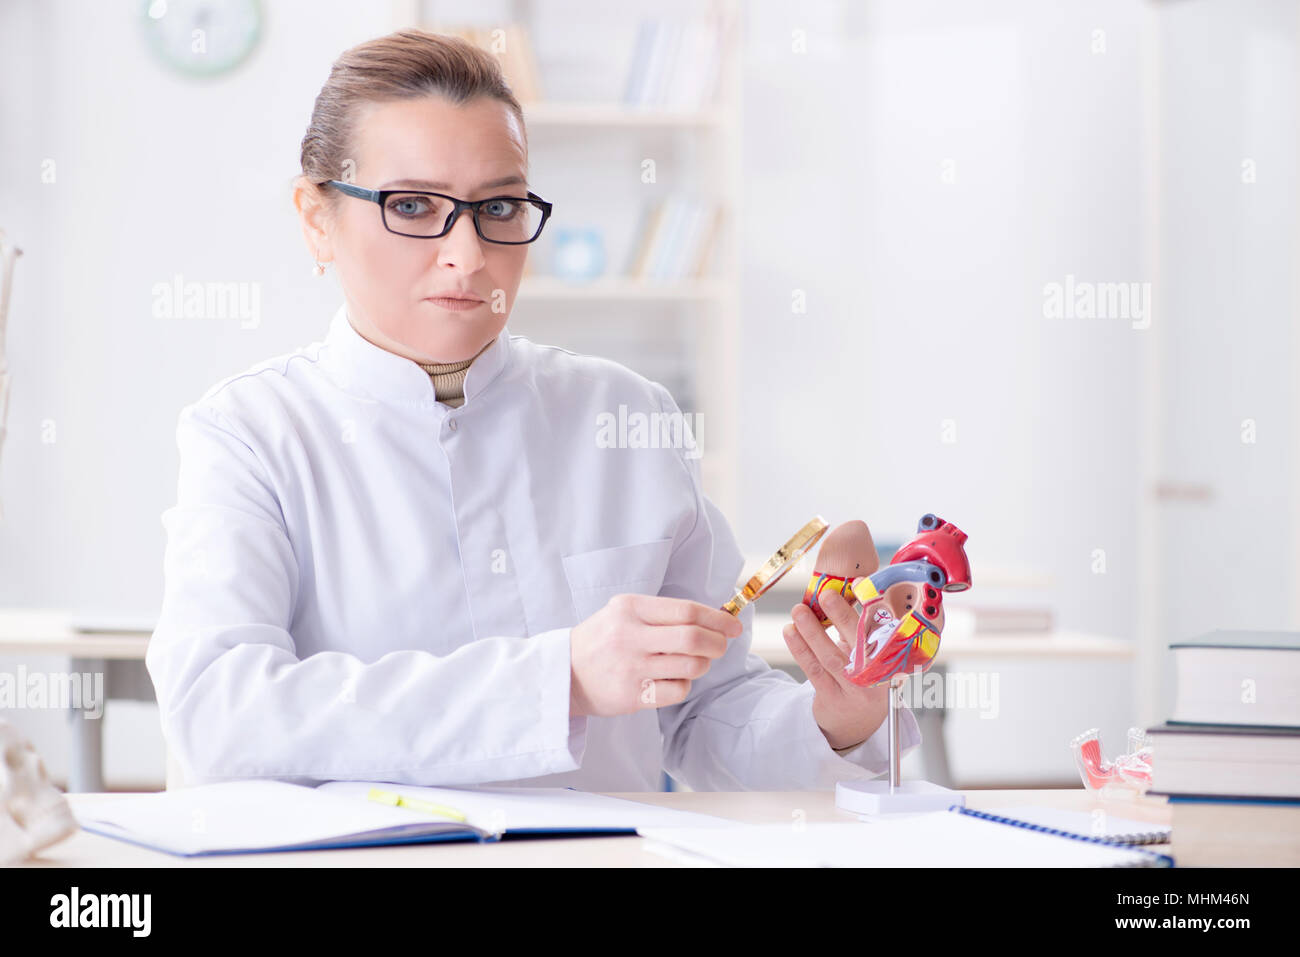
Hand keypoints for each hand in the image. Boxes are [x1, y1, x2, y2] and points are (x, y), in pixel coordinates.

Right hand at [570, 594, 742, 717]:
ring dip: (703, 664)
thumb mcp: (623, 613)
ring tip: (695, 662)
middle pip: (693, 638)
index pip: (686, 610)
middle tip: (721, 645)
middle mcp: (629, 636)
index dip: (717, 618)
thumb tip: (714, 617)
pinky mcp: (632, 695)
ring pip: (691, 666)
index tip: (732, 625)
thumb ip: (662, 614)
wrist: (564, 673)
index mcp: (630, 608)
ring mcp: (630, 668)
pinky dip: (685, 684)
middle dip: (717, 642)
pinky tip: (674, 679)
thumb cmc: (602, 639)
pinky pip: (678, 690)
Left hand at [783, 589, 889, 750]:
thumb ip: (862, 623)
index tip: (860, 586)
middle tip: (826, 594)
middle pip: (860, 644)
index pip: (886, 630)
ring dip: (813, 632)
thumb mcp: (871, 651)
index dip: (874, 607)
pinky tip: (790, 632)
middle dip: (842, 616)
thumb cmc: (864, 675)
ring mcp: (856, 691)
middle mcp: (878, 676)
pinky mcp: (833, 700)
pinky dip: (800, 649)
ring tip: (799, 610)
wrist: (857, 723)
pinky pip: (814, 671)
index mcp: (894, 659)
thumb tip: (850, 585)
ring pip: (831, 658)